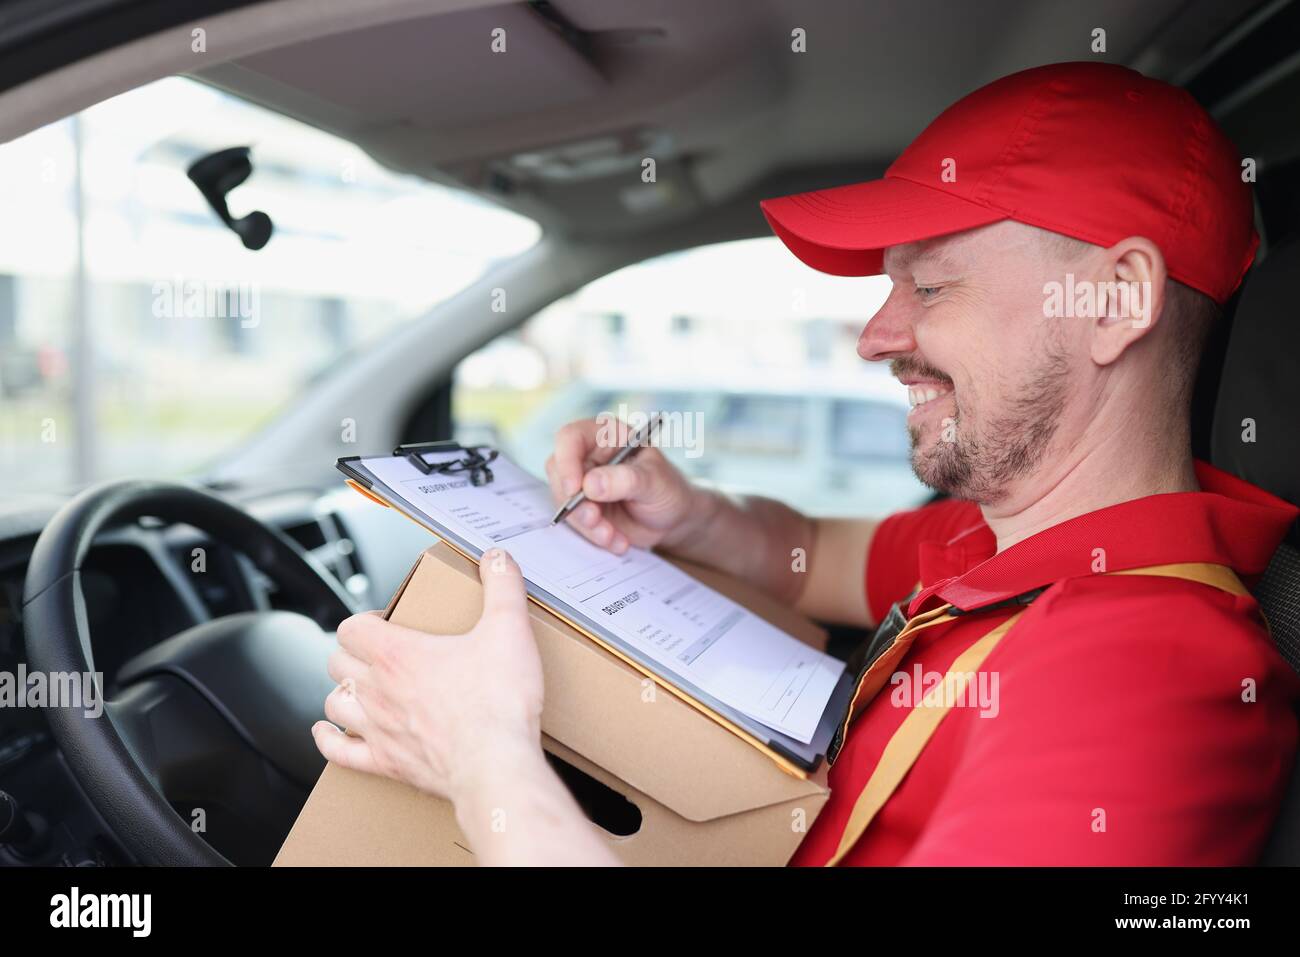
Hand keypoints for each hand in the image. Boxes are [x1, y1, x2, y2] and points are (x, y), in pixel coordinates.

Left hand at [312, 549, 543, 801]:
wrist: (497, 765)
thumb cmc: (499, 702)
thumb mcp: (509, 630)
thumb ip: (503, 587)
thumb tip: (498, 557)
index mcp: (398, 654)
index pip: (351, 626)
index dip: (364, 619)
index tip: (386, 621)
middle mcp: (378, 690)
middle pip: (337, 661)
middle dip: (353, 651)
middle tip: (379, 651)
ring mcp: (378, 729)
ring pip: (334, 702)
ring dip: (343, 690)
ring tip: (360, 686)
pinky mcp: (387, 763)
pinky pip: (339, 752)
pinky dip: (328, 740)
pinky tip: (329, 732)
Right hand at [545, 416, 711, 554]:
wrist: (673, 519)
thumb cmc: (668, 489)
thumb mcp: (654, 482)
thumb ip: (625, 480)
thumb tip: (589, 485)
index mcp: (606, 435)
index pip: (571, 437)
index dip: (566, 461)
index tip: (574, 489)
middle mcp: (589, 456)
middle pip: (559, 471)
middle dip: (574, 501)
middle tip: (595, 519)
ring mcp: (583, 483)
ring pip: (564, 501)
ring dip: (586, 524)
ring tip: (612, 536)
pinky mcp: (583, 508)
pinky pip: (575, 522)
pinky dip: (594, 536)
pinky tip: (619, 542)